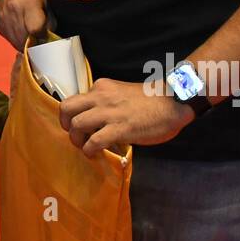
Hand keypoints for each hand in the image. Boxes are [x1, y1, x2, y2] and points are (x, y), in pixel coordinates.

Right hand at [0, 0, 47, 51]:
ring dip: (24, 43)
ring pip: (16, 42)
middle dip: (33, 42)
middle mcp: (13, 9)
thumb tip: (47, 42)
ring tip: (29, 34)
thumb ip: (49, 25)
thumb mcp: (48, 6)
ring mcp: (3, 17)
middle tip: (38, 37)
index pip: (35, 29)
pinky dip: (17, 39)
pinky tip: (20, 30)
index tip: (43, 34)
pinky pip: (9, 39)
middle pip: (25, 39)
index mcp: (29, 2)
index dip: (41, 36)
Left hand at [58, 78, 193, 156]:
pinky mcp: (119, 128)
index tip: (81, 126)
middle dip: (65, 124)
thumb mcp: (122, 94)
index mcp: (101, 87)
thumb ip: (107, 103)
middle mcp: (100, 96)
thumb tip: (96, 121)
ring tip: (86, 147)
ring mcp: (109, 112)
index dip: (74, 115)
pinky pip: (93, 141)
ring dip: (76, 140)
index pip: (76, 99)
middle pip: (67, 108)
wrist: (174, 101)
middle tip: (75, 135)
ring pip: (76, 125)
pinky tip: (94, 154)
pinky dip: (89, 150)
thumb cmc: (151, 100)